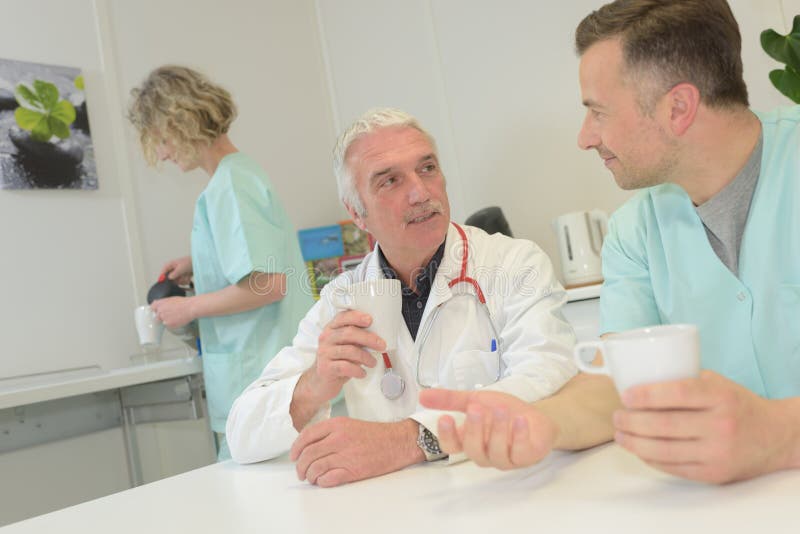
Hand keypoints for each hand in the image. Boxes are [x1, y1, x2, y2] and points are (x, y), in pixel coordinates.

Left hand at [150, 296, 193, 328]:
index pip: (152, 308)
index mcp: (159, 304)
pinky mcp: (169, 325)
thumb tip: (159, 305)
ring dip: (168, 321)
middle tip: (171, 315)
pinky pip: (169, 326)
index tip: (157, 312)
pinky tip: (178, 320)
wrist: (191, 308)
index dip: (155, 310)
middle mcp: (160, 311)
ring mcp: (164, 319)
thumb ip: (163, 303)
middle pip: (157, 317)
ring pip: (164, 322)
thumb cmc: (183, 302)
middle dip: (162, 317)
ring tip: (177, 317)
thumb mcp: (171, 299)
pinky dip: (173, 324)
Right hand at [160, 256, 192, 285]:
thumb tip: (169, 278)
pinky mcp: (182, 277)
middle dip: (177, 280)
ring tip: (187, 274)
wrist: (199, 262)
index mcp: (170, 265)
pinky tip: (189, 276)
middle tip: (182, 276)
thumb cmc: (189, 261)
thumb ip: (175, 273)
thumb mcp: (181, 267)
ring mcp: (178, 274)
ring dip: (183, 280)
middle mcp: (173, 270)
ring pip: (177, 282)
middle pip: (170, 280)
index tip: (165, 283)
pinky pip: (182, 282)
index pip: (163, 273)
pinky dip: (186, 280)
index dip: (163, 278)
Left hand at [290, 417, 422, 487]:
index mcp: (337, 425)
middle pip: (308, 454)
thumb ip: (329, 432)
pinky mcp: (353, 470)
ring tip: (311, 478)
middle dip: (300, 466)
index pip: (306, 436)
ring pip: (316, 468)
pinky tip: (323, 481)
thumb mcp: (349, 424)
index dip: (295, 448)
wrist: (397, 442)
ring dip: (310, 476)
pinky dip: (322, 482)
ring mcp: (346, 455)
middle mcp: (339, 438)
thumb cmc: (374, 434)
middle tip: (300, 472)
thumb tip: (309, 445)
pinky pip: (329, 478)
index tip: (293, 456)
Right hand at [302, 310, 384, 403]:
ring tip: (372, 362)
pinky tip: (362, 373)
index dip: (356, 317)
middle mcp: (326, 338)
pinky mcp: (325, 368)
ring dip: (366, 357)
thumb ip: (357, 338)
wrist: (321, 381)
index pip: (342, 317)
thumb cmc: (337, 360)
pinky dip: (358, 370)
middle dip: (368, 338)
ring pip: (349, 350)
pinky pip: (345, 367)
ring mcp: (324, 353)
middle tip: (381, 345)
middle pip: (348, 333)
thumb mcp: (346, 345)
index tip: (370, 319)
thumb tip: (377, 337)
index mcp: (331, 329)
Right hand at [419, 389, 557, 469]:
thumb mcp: (475, 399)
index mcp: (469, 440)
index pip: (451, 446)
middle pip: (472, 450)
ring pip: (496, 452)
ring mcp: (505, 458)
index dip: (446, 435)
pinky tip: (521, 420)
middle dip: (474, 429)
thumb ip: (450, 399)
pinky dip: (520, 436)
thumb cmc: (502, 410)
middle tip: (475, 409)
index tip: (444, 418)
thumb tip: (421, 395)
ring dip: (498, 430)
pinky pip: (520, 452)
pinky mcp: (525, 457)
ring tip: (500, 410)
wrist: (535, 416)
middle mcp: (484, 453)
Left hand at [614, 370, 798, 483]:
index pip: (679, 394)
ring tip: (620, 434)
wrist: (775, 436)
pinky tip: (639, 449)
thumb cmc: (737, 405)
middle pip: (665, 425)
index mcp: (720, 397)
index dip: (647, 395)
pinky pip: (673, 467)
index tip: (625, 395)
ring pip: (664, 450)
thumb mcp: (717, 383)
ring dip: (635, 442)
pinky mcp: (714, 474)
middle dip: (632, 421)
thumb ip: (685, 380)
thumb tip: (640, 376)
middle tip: (616, 416)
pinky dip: (650, 458)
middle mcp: (720, 425)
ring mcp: (717, 453)